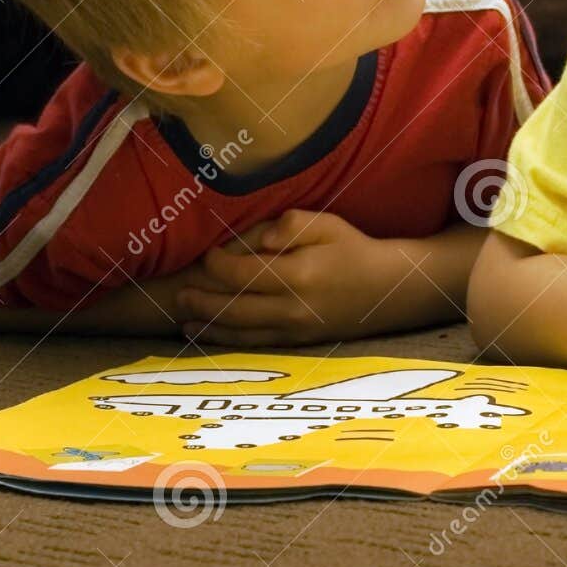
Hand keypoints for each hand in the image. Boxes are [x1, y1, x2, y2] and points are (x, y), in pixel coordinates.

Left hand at [177, 210, 411, 345]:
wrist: (387, 289)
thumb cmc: (353, 249)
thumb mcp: (327, 224)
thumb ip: (290, 225)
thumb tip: (257, 240)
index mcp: (298, 274)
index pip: (241, 274)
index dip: (217, 265)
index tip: (208, 253)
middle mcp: (293, 307)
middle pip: (233, 308)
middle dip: (202, 300)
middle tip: (179, 290)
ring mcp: (295, 329)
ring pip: (239, 331)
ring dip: (208, 324)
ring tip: (183, 317)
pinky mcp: (298, 341)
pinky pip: (255, 342)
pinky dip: (227, 339)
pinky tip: (208, 334)